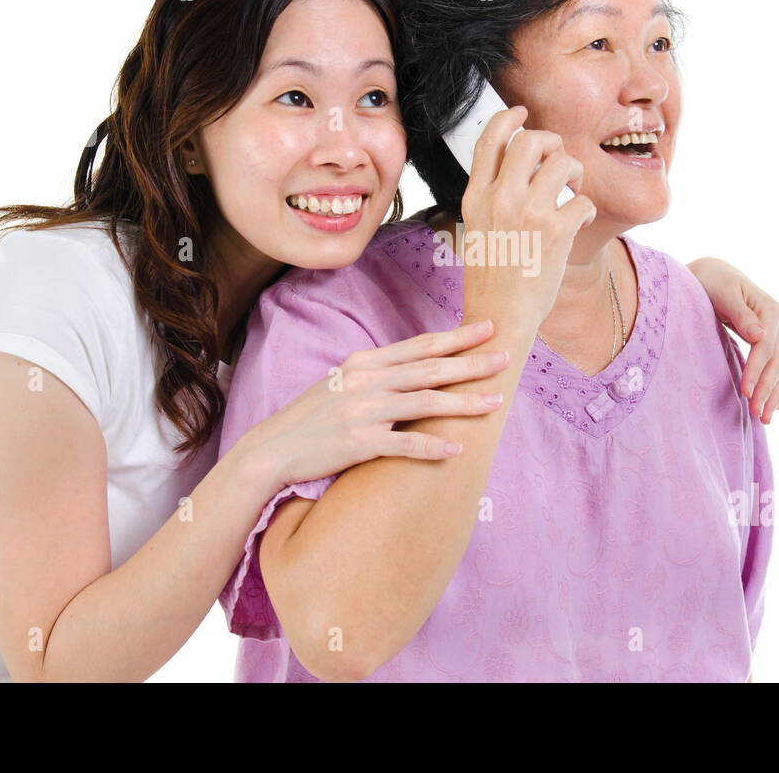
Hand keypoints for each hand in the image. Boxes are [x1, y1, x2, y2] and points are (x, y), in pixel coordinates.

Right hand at [236, 320, 511, 485]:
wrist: (272, 448)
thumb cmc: (313, 418)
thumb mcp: (342, 383)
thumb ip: (379, 374)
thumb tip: (416, 370)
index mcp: (364, 363)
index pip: (419, 346)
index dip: (456, 337)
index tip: (488, 329)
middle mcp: (366, 381)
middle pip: (429, 369)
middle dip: (471, 363)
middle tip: (506, 358)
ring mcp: (362, 412)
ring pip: (424, 403)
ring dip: (463, 403)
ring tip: (495, 404)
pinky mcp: (358, 444)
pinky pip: (404, 444)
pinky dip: (432, 446)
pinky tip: (457, 449)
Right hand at [458, 106, 596, 337]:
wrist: (500, 316)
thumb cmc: (491, 278)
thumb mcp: (477, 230)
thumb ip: (491, 197)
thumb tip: (517, 169)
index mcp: (475, 198)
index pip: (489, 141)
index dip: (508, 118)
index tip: (522, 112)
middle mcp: (500, 200)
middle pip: (530, 140)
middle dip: (551, 142)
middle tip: (558, 160)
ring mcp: (529, 214)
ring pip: (563, 162)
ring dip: (576, 172)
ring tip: (574, 191)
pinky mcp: (556, 233)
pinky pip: (583, 201)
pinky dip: (586, 209)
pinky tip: (578, 223)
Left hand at [687, 257, 778, 424]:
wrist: (714, 275)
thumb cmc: (713, 281)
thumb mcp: (723, 292)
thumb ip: (740, 313)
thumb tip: (759, 335)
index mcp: (772, 309)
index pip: (767, 346)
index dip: (757, 370)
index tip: (746, 391)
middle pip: (778, 361)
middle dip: (768, 390)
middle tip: (757, 415)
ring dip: (775, 395)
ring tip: (764, 418)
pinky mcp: (773, 341)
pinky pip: (778, 368)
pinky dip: (776, 387)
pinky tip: (774, 407)